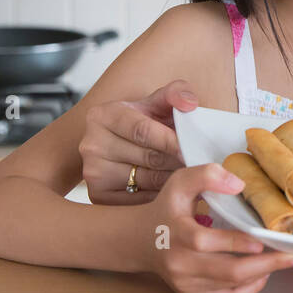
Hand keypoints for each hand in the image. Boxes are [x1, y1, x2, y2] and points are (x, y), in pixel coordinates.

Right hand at [79, 80, 199, 204]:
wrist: (120, 144)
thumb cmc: (145, 121)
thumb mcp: (158, 102)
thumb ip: (176, 93)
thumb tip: (189, 104)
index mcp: (102, 115)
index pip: (142, 130)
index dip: (171, 141)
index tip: (192, 149)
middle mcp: (91, 144)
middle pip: (147, 157)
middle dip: (178, 161)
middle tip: (201, 164)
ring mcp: (92, 172)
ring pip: (147, 180)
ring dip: (175, 179)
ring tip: (194, 175)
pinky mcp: (98, 196)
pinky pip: (140, 200)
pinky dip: (162, 196)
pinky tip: (177, 189)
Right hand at [138, 163, 292, 292]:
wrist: (140, 240)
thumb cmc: (167, 208)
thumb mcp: (180, 182)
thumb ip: (207, 175)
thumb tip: (239, 184)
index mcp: (178, 234)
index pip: (208, 242)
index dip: (237, 243)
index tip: (264, 239)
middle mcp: (181, 264)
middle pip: (229, 271)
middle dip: (268, 264)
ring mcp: (186, 284)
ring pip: (232, 288)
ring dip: (263, 275)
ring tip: (286, 261)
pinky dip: (250, 290)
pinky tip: (263, 274)